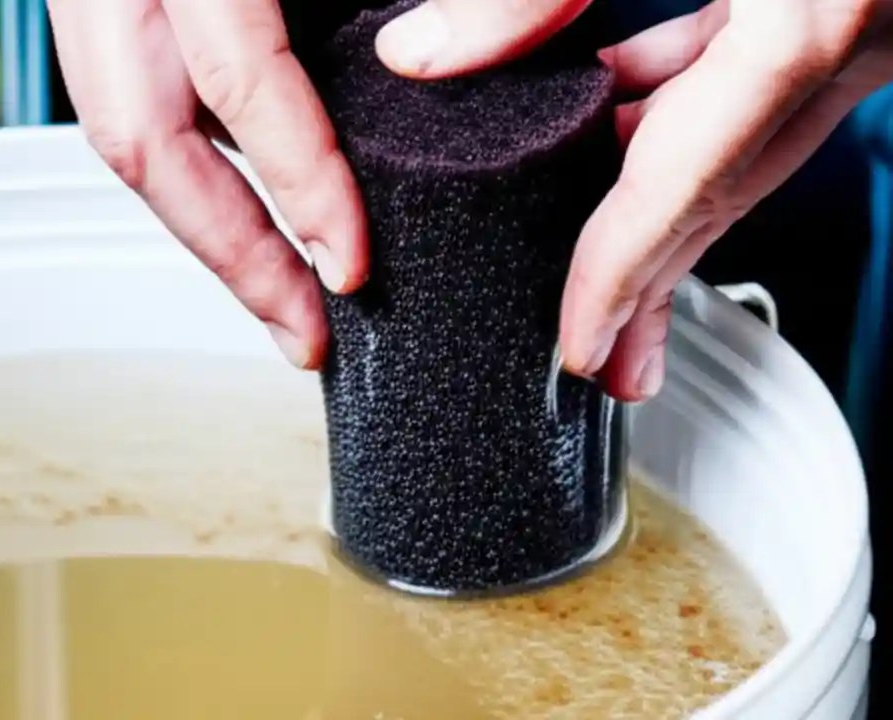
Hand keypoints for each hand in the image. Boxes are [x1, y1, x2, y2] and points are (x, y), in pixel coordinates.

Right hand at [49, 0, 368, 370]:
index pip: (239, 81)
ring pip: (123, 126)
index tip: (347, 266)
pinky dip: (186, 157)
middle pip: (141, 144)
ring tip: (276, 287)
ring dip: (201, 218)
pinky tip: (239, 194)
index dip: (300, 183)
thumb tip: (426, 56)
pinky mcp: (89, 0)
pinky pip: (129, 88)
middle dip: (229, 255)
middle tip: (302, 332)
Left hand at [378, 0, 892, 400]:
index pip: (687, 180)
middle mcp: (858, 29)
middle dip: (653, 280)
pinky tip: (621, 115)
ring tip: (605, 268)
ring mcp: (869, 18)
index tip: (580, 345)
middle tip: (606, 361)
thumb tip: (427, 51)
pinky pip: (761, 78)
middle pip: (727, 187)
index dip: (623, 276)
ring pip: (748, 138)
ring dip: (667, 202)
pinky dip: (689, 111)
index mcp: (814, 13)